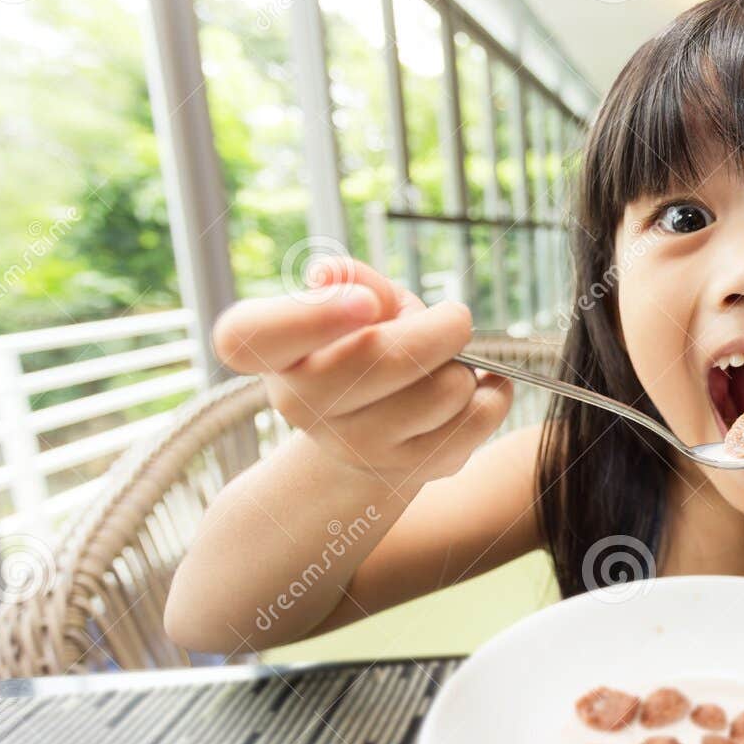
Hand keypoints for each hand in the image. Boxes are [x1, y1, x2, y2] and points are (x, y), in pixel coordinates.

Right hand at [212, 258, 511, 488]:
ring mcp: (354, 445)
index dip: (311, 316)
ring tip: (447, 364)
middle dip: (441, 327)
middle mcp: (301, 405)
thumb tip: (328, 275)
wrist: (374, 427)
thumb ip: (352, 278)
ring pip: (445, 390)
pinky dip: (494, 394)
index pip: (249, 337)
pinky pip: (478, 418)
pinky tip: (477, 386)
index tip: (365, 302)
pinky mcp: (409, 469)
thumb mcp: (355, 300)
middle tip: (453, 318)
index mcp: (271, 352)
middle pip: (382, 359)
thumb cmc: (363, 345)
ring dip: (464, 366)